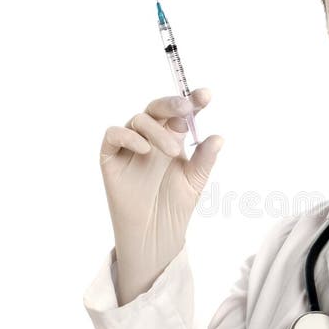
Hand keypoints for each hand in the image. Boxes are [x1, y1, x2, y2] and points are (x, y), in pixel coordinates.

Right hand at [99, 88, 223, 303]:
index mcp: (173, 136)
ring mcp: (130, 144)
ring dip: (157, 130)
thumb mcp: (195, 180)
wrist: (155, 232)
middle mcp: (150, 135)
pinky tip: (144, 149)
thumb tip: (218, 137)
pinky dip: (127, 136)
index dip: (192, 101)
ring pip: (139, 119)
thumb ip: (205, 159)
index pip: (182, 112)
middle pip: (157, 108)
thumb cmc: (175, 204)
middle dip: (172, 103)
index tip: (206, 96)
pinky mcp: (111, 156)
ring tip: (173, 151)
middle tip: (187, 108)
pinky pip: (113, 134)